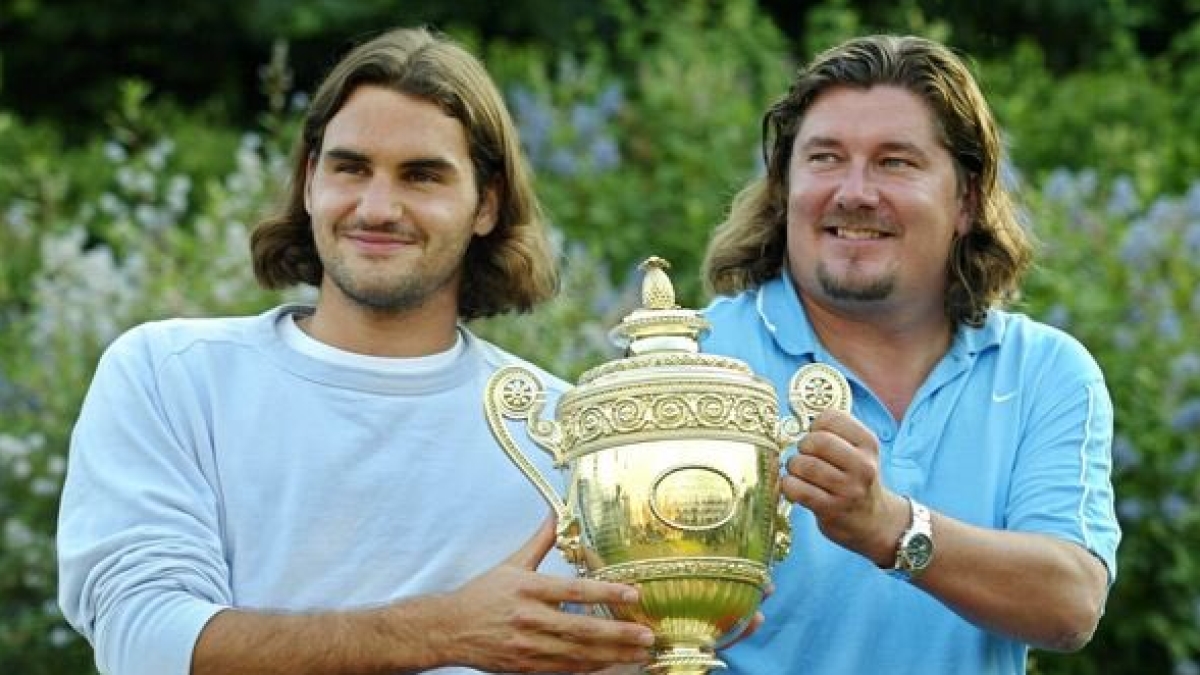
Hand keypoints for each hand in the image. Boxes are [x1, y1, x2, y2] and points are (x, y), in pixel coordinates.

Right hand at [436, 517, 654, 672]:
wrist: (448, 629)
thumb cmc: (483, 595)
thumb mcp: (512, 563)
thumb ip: (541, 540)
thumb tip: (558, 511)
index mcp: (528, 589)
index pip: (574, 591)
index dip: (606, 593)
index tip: (634, 594)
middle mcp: (529, 618)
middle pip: (581, 628)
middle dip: (618, 634)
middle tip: (647, 635)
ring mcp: (528, 645)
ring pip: (577, 653)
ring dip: (612, 654)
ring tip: (640, 652)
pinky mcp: (526, 665)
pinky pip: (564, 668)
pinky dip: (589, 666)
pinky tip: (611, 662)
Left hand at [782, 410, 907, 565]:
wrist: (874, 521)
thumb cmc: (856, 480)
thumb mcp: (859, 452)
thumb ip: (835, 434)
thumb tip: (796, 424)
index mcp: (868, 444)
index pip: (833, 418)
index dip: (816, 425)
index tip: (816, 435)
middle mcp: (862, 465)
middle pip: (818, 441)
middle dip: (803, 446)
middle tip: (804, 455)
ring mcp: (848, 489)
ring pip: (806, 465)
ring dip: (793, 466)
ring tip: (799, 472)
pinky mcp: (832, 509)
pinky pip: (798, 489)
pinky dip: (788, 485)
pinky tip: (793, 486)